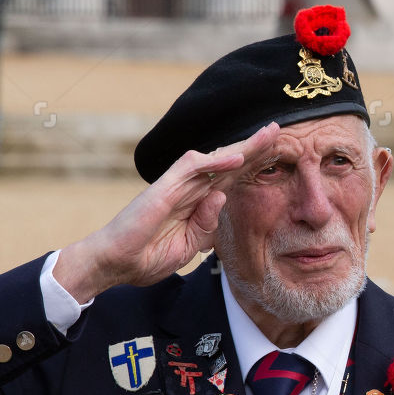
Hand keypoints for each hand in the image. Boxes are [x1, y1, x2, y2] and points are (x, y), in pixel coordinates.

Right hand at [54, 123, 280, 300]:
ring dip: (241, 146)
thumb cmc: (147, 256)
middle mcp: (188, 189)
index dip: (252, 166)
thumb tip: (220, 198)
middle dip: (253, 147)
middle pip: (226, 163)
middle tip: (278, 130)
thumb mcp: (189, 246)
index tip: (277, 155)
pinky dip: (213, 162)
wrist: (116, 265)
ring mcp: (175, 187)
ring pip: (213, 158)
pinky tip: (236, 158)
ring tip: (267, 134)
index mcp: (196, 203)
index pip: (229, 179)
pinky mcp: (162, 189)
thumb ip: (206, 224)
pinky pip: (190, 168)